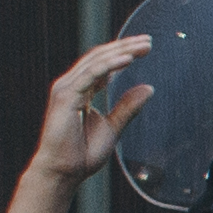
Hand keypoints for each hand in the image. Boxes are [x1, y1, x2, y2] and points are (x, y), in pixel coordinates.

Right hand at [30, 36, 155, 185]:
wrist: (64, 172)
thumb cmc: (82, 153)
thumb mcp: (113, 127)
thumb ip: (128, 107)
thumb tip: (149, 89)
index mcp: (81, 90)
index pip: (103, 64)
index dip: (123, 53)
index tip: (145, 47)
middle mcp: (71, 85)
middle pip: (100, 58)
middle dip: (124, 47)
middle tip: (149, 41)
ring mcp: (66, 89)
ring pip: (96, 62)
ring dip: (120, 51)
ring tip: (142, 46)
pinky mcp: (66, 97)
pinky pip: (90, 75)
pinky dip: (109, 66)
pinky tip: (127, 59)